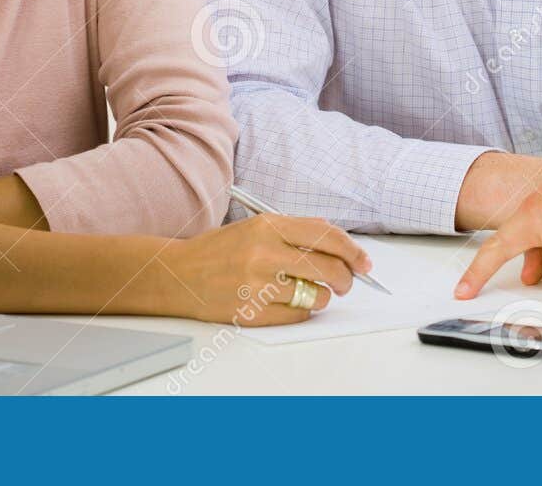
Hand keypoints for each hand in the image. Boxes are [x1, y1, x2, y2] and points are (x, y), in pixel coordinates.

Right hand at [161, 214, 372, 325]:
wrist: (178, 275)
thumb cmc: (220, 251)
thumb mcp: (256, 227)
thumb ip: (296, 232)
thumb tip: (340, 246)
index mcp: (268, 226)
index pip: (326, 236)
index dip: (353, 251)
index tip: (364, 262)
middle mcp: (264, 252)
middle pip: (328, 267)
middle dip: (346, 278)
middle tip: (347, 282)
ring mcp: (257, 285)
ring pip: (317, 295)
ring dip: (322, 296)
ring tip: (308, 291)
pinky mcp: (252, 312)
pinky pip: (298, 315)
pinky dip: (302, 311)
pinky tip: (290, 302)